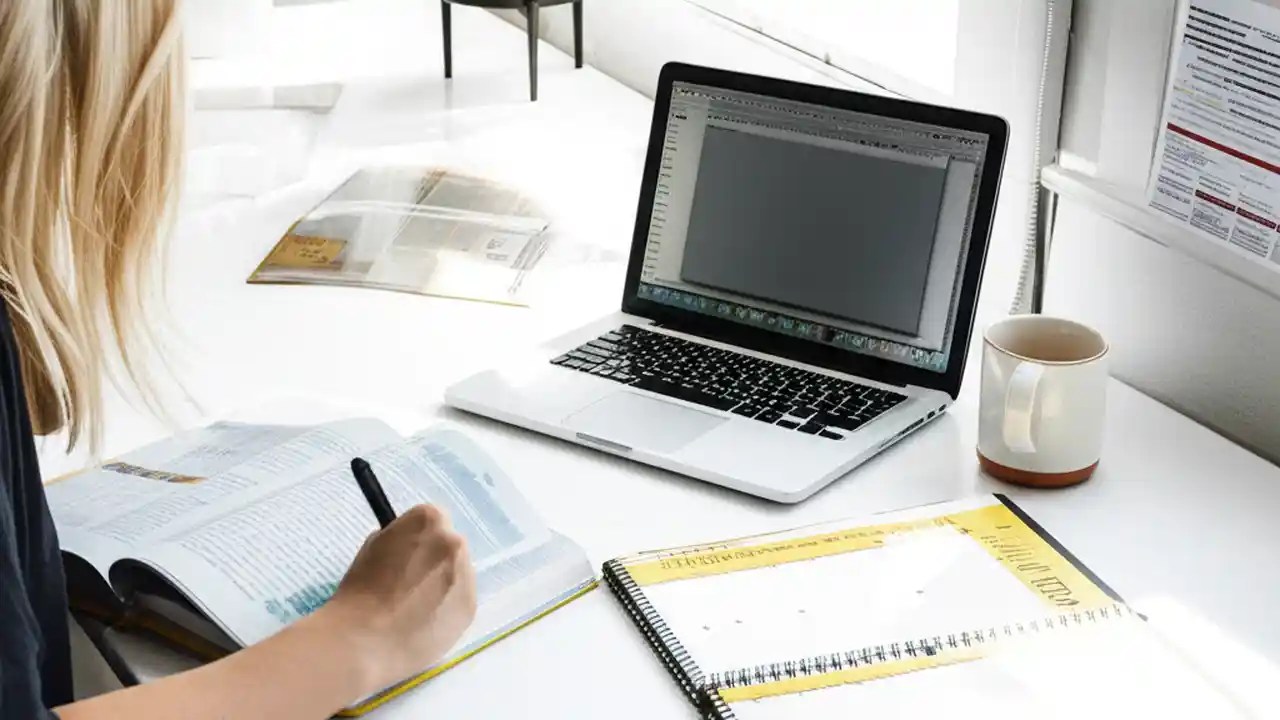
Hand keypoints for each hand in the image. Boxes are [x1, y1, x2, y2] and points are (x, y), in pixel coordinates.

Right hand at [321, 504, 477, 695]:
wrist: (365, 641)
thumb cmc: (360, 591)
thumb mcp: (373, 548)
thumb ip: (399, 539)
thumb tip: (409, 546)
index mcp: (429, 519)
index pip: (431, 520)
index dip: (416, 540)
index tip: (403, 558)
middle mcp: (454, 541)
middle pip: (448, 546)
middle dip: (433, 560)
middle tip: (410, 585)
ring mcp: (467, 575)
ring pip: (457, 574)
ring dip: (443, 584)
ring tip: (416, 609)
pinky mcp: (470, 607)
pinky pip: (460, 601)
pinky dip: (447, 608)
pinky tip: (425, 623)